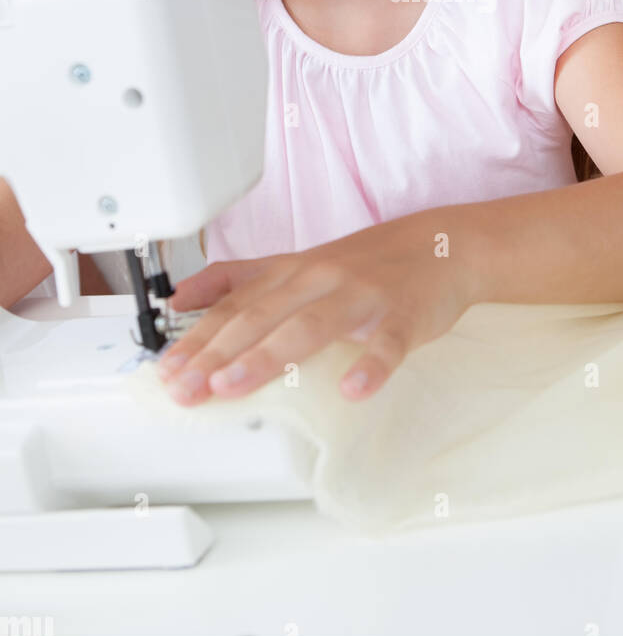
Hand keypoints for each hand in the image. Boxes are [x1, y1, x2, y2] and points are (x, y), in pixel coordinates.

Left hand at [154, 213, 481, 405]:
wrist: (442, 246)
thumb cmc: (368, 264)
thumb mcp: (298, 263)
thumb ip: (241, 279)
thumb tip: (182, 298)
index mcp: (293, 273)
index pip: (236, 305)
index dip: (199, 338)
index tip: (167, 371)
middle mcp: (320, 279)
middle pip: (262, 316)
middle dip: (219, 353)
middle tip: (186, 388)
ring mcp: (363, 296)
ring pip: (311, 325)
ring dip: (270, 356)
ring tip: (234, 386)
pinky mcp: (405, 315)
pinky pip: (388, 342)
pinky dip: (371, 365)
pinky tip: (353, 389)